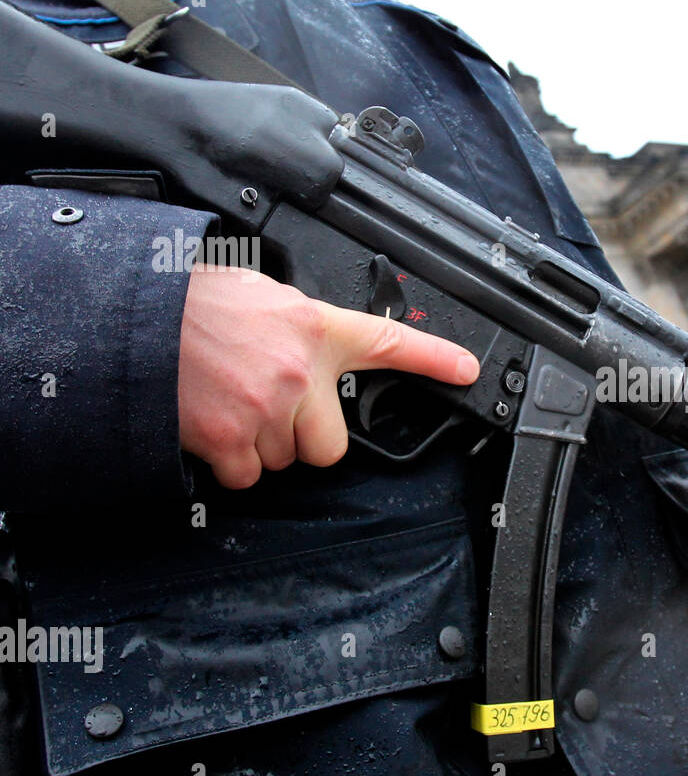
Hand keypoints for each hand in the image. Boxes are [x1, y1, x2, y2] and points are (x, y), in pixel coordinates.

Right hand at [178, 263, 478, 488]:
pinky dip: (228, 462)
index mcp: (314, 328)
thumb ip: (301, 331)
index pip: (387, 342)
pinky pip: (247, 476)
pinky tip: (211, 425)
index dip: (433, 358)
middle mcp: (301, 372)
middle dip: (302, 437)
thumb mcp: (265, 299)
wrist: (134, 317)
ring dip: (259, 445)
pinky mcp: (233, 440)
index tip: (465, 370)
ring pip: (285, 460)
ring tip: (228, 402)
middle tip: (267, 405)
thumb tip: (312, 355)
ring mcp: (269, 409)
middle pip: (330, 445)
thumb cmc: (193, 304)